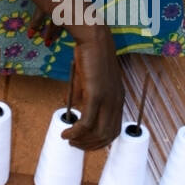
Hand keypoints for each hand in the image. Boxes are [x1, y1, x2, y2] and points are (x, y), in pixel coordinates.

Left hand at [27, 0, 110, 44]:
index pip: (46, 5)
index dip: (38, 21)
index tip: (31, 34)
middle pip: (61, 13)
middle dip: (52, 29)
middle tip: (45, 43)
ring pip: (74, 11)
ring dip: (66, 24)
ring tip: (58, 37)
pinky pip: (84, 0)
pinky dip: (79, 12)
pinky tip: (77, 20)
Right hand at [61, 26, 123, 150]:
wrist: (93, 39)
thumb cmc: (90, 57)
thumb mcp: (89, 81)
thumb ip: (85, 98)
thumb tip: (77, 111)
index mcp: (118, 99)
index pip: (114, 130)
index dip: (99, 141)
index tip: (84, 142)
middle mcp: (116, 102)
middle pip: (108, 135)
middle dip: (90, 145)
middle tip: (74, 145)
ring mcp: (108, 99)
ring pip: (98, 133)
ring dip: (82, 141)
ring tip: (69, 140)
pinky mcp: (96, 95)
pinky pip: (87, 122)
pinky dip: (76, 132)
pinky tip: (66, 134)